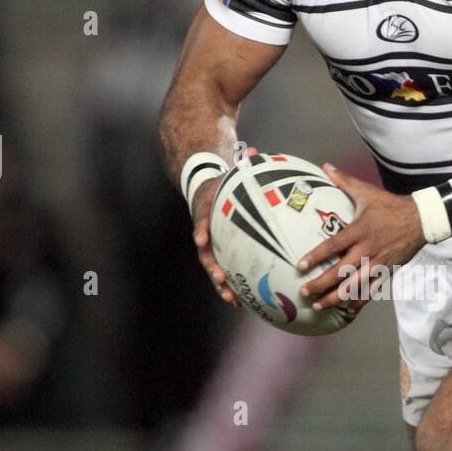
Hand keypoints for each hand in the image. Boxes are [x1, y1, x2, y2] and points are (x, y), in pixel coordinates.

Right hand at [192, 171, 238, 307]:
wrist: (204, 190)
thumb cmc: (221, 182)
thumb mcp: (228, 173)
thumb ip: (239, 164)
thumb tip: (251, 149)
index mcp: (206, 212)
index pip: (200, 221)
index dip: (200, 229)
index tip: (201, 238)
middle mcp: (204, 232)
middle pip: (206, 254)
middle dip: (212, 269)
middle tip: (222, 281)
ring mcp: (210, 245)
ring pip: (214, 268)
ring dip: (222, 285)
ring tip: (233, 300)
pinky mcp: (219, 252)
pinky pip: (225, 270)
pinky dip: (233, 284)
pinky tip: (244, 301)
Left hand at [297, 164, 425, 310]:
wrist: (421, 219)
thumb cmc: (390, 205)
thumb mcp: (367, 192)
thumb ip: (344, 181)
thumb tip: (326, 166)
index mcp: (360, 230)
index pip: (333, 246)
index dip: (316, 257)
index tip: (300, 266)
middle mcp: (367, 249)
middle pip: (341, 272)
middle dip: (321, 284)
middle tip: (304, 292)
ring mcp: (378, 263)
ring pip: (355, 286)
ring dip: (336, 298)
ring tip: (319, 306)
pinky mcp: (387, 271)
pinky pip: (372, 290)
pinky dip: (359, 301)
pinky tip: (347, 310)